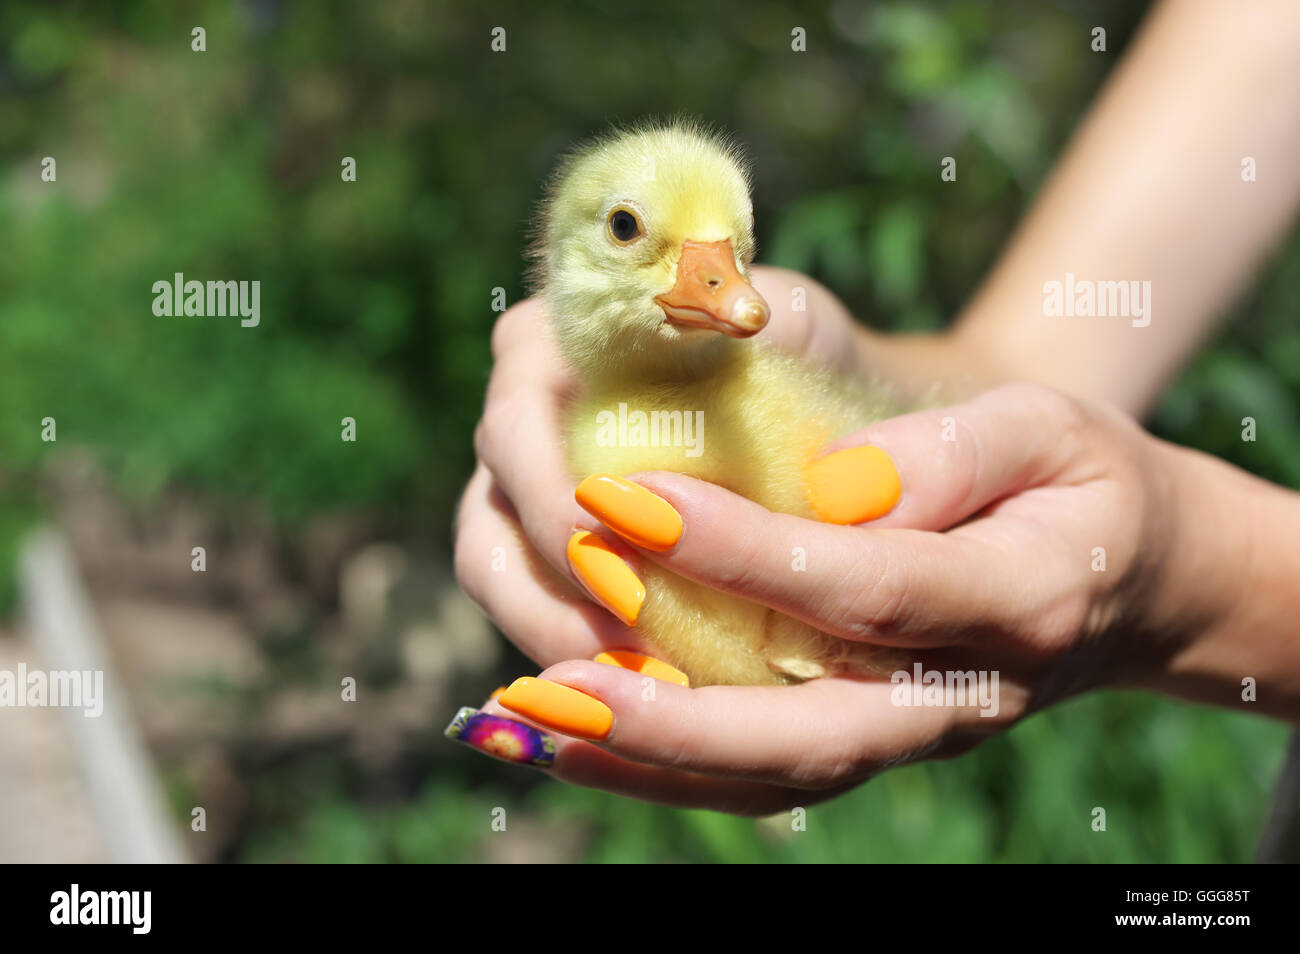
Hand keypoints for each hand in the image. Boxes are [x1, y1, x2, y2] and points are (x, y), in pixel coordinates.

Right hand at [454, 266, 885, 667]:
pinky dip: (582, 655)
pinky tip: (646, 696)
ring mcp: (523, 494)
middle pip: (488, 521)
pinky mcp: (550, 558)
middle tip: (627, 651)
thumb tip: (734, 318)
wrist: (834, 412)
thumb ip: (736, 313)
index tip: (619, 567)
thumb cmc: (808, 358)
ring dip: (556, 640)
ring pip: (499, 581)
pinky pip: (541, 613)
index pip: (517, 425)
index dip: (552, 501)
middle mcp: (519, 422)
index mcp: (550, 348)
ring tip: (637, 692)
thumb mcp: (787, 316)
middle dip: (547, 597)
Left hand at [458, 382, 1296, 812]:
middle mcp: (959, 694)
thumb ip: (955, 450)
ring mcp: (912, 731)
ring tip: (534, 716)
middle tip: (553, 682)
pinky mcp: (871, 734)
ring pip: (771, 774)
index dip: (738, 550)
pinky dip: (668, 765)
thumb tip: (835, 487)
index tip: (622, 499)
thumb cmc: (1079, 479)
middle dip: (667, 716)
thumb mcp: (1048, 427)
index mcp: (1018, 600)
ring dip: (646, 757)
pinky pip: (765, 773)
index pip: (860, 585)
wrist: (1129, 574)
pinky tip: (578, 736)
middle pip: (803, 731)